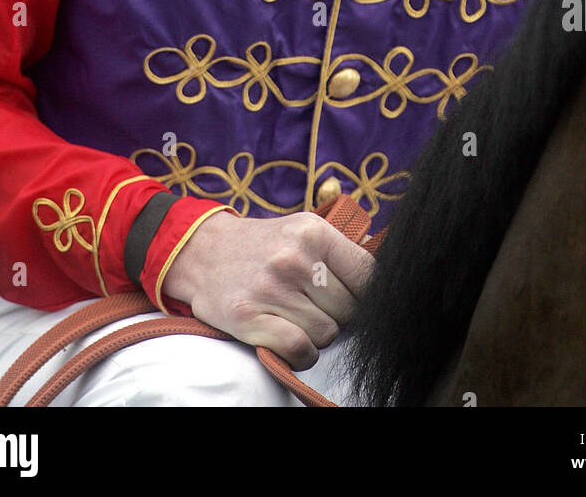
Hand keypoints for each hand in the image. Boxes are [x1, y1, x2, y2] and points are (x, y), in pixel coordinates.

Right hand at [161, 210, 373, 368]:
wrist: (202, 250)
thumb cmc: (262, 245)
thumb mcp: (302, 230)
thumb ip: (340, 253)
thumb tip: (384, 279)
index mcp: (314, 232)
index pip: (368, 276)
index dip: (368, 296)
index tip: (355, 300)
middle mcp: (295, 257)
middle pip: (349, 310)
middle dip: (336, 315)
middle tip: (312, 306)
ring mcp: (271, 288)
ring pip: (326, 333)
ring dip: (316, 335)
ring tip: (294, 318)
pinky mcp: (248, 317)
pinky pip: (300, 349)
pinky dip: (301, 355)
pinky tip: (291, 343)